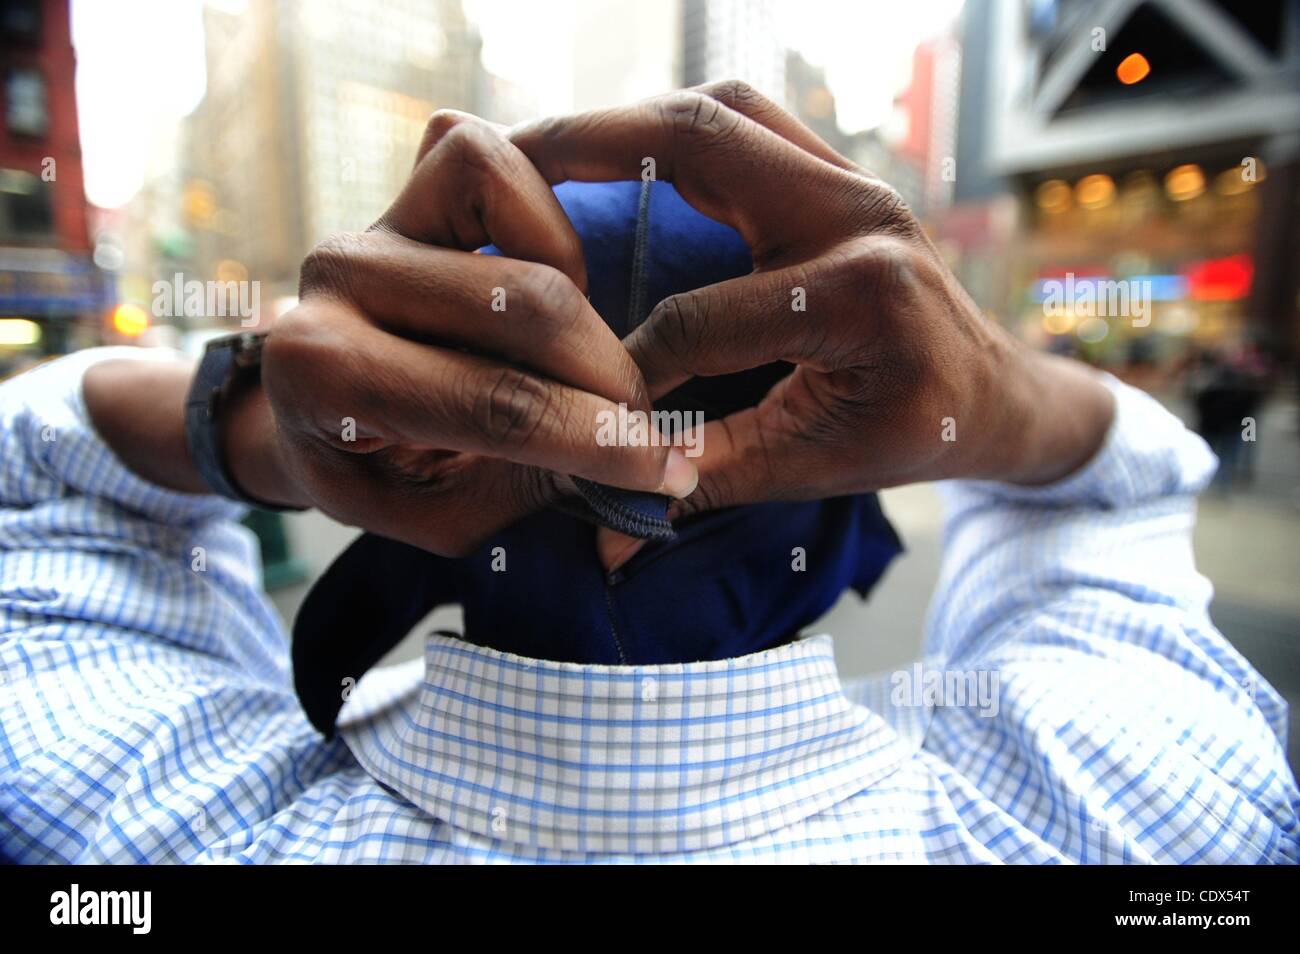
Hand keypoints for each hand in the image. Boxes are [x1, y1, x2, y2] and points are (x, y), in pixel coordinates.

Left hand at [89, 113, 698, 554]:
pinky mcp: (405, 179)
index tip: (669, 471)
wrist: (311, 410)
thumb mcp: (441, 517)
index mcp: (324, 374)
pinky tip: (553, 287)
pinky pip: (494, 159)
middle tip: (649, 429)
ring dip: (579, 301)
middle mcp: (338, 276)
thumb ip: (530, 488)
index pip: (495, 403)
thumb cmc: (378, 472)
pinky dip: (545, 221)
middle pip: (527, 307)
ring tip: (582, 364)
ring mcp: (373, 215)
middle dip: (610, 379)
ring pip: (520, 224)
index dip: (598, 441)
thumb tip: (651, 460)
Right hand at [512, 82, 1114, 522]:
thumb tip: (607, 534)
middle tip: (503, 160)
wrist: (990, 393)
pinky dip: (673, 129)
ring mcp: (854, 179)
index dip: (626, 361)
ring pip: (722, 110)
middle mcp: (859, 214)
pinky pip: (747, 121)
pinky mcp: (840, 171)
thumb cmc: (912, 433)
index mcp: (860, 296)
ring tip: (547, 147)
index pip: (700, 316)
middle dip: (587, 145)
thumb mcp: (812, 465)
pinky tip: (620, 156)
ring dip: (628, 120)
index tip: (571, 386)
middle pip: (702, 143)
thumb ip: (707, 481)